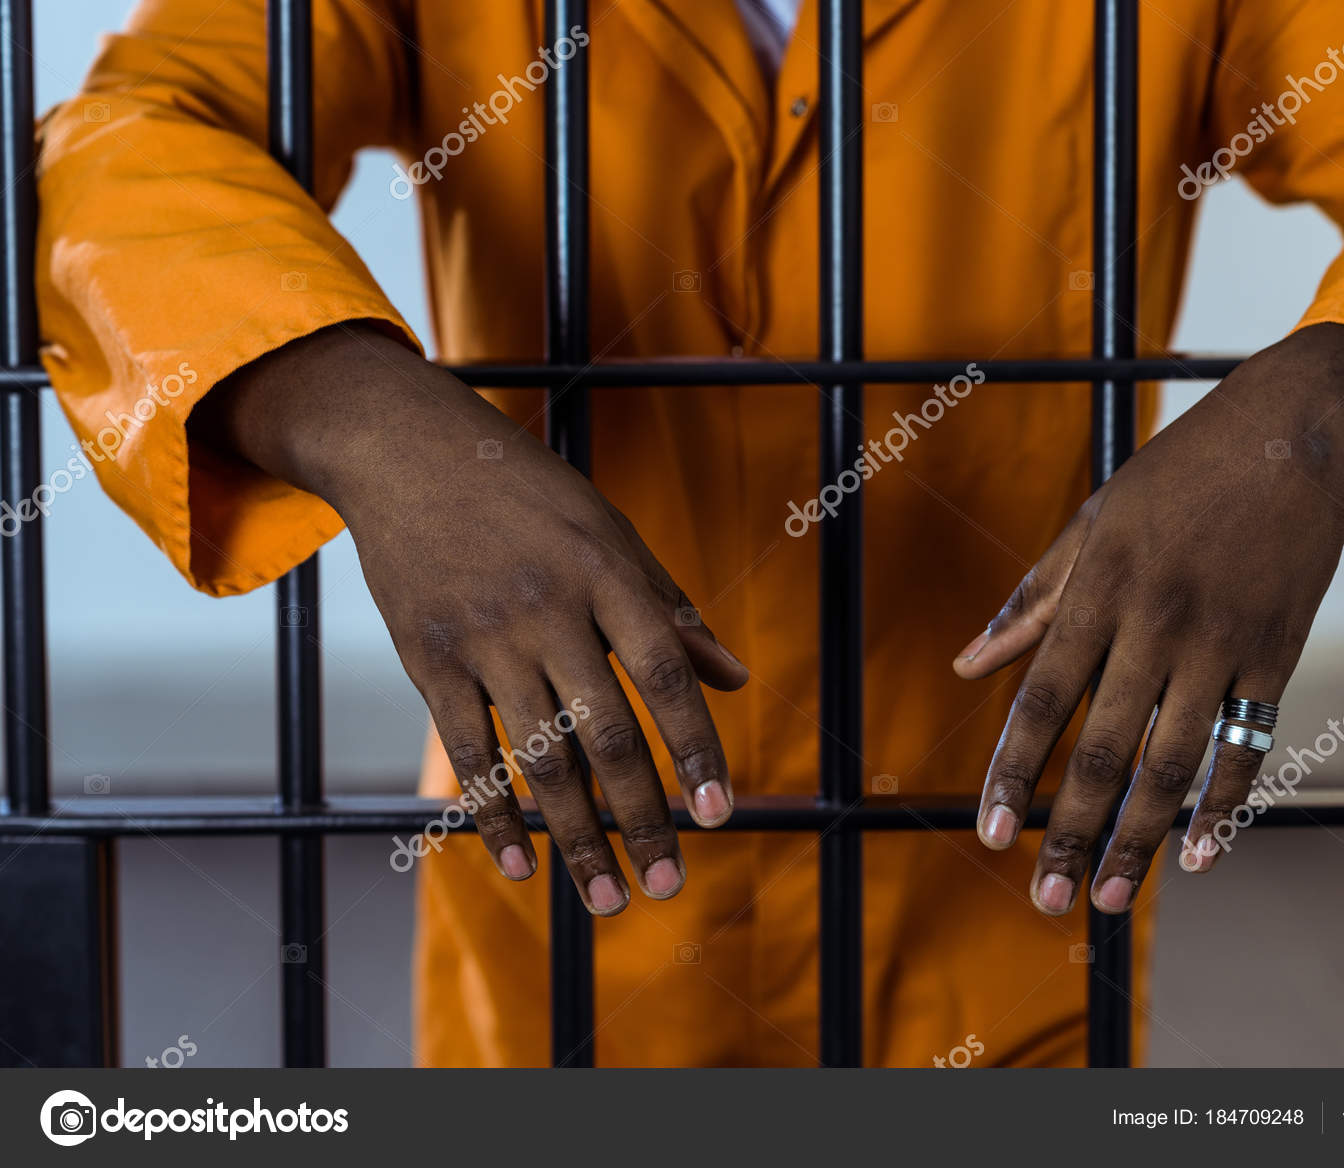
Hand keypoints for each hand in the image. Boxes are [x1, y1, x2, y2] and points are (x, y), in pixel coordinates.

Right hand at [195, 324, 747, 912]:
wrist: (406, 450)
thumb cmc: (528, 495)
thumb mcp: (612, 533)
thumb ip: (672, 610)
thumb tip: (735, 679)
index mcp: (606, 573)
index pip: (664, 676)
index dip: (695, 749)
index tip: (719, 815)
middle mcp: (547, 609)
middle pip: (606, 735)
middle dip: (642, 819)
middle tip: (669, 887)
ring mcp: (483, 637)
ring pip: (539, 758)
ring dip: (576, 839)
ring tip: (607, 900)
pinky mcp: (428, 659)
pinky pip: (467, 752)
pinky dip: (493, 814)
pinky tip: (519, 865)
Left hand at [954, 323, 1343, 915]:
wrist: (1294, 434)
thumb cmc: (1177, 476)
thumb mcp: (1090, 523)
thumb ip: (1030, 602)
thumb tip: (967, 666)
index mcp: (1097, 588)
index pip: (1042, 699)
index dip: (1014, 771)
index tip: (991, 834)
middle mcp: (1154, 623)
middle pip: (1105, 750)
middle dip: (1070, 832)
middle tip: (1044, 901)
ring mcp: (1220, 642)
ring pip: (1174, 763)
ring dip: (1139, 841)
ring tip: (1107, 898)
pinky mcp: (1275, 653)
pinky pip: (1246, 745)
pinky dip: (1223, 806)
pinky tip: (1198, 856)